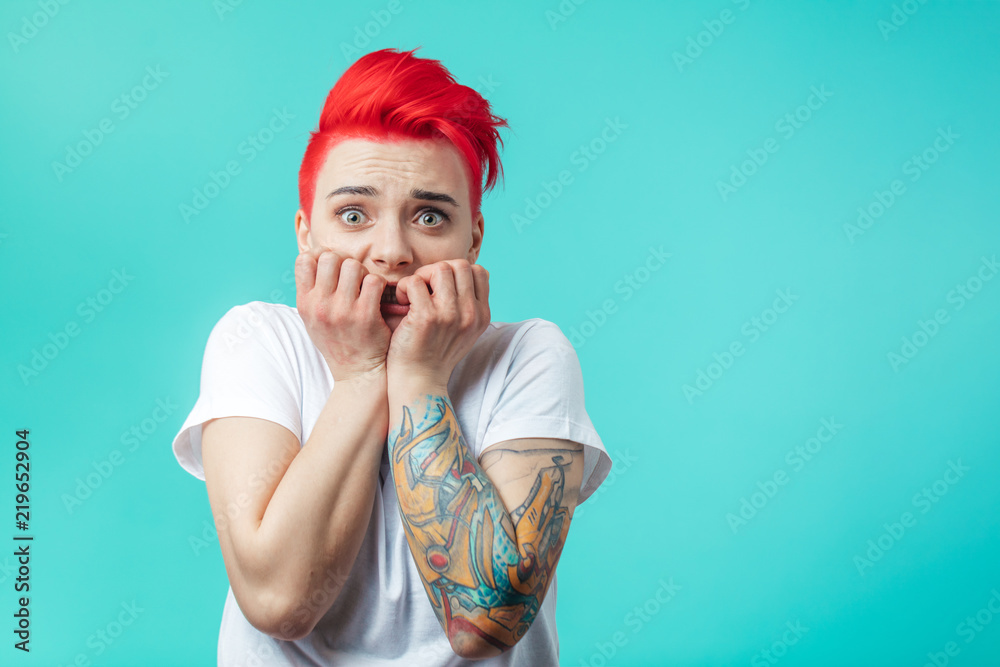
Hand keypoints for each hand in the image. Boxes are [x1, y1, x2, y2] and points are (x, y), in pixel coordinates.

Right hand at [295, 247, 390, 381]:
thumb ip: (311, 290)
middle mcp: (320, 306)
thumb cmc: (336, 339)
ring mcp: (343, 311)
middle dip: (344, 263)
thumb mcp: (312, 319)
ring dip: (363, 272)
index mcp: (304, 303)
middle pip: (331, 257)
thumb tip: (314, 256)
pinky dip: (378, 284)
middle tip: (352, 278)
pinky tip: (377, 296)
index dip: (320, 257)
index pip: (304, 259)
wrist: (356, 372)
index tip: (332, 268)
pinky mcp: (366, 316)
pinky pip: (373, 281)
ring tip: (365, 287)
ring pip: (354, 265)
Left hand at [386, 260, 489, 386]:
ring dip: (420, 277)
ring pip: (438, 268)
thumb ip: (469, 304)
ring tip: (412, 295)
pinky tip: (402, 303)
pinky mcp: (426, 317)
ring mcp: (449, 315)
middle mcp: (470, 314)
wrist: (419, 381)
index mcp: (482, 315)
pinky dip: (404, 288)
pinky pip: (414, 282)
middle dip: (437, 271)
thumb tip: (471, 272)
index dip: (456, 273)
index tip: (441, 288)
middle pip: (458, 265)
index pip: (479, 271)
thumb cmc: (435, 352)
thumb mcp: (464, 330)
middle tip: (423, 289)